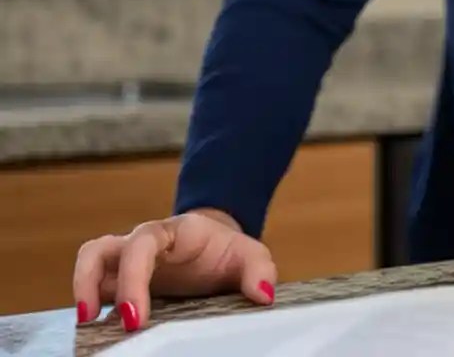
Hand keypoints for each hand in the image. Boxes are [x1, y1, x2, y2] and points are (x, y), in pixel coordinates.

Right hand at [72, 210, 276, 331]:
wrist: (220, 249)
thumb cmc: (230, 252)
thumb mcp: (252, 256)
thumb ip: (260, 271)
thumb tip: (262, 295)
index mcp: (172, 232)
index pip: (141, 244)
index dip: (133, 278)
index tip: (135, 317)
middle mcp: (143, 243)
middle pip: (99, 249)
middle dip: (90, 283)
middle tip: (94, 319)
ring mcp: (129, 261)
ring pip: (91, 262)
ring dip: (82, 288)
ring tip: (87, 323)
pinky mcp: (123, 280)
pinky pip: (99, 286)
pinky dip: (95, 303)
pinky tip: (101, 329)